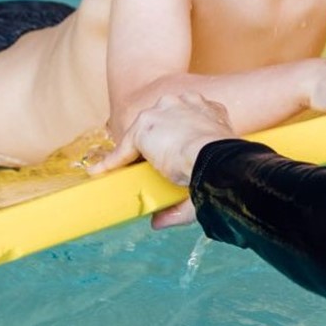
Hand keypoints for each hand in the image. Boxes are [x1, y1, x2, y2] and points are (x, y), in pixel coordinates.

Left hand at [94, 92, 237, 185]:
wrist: (216, 160)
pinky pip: (124, 147)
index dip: (177, 139)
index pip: (185, 121)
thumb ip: (183, 199)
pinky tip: (100, 172)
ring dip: (133, 152)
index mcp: (207, 110)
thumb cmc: (224, 169)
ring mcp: (162, 111)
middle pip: (161, 124)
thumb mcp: (210, 174)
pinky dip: (112, 162)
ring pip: (142, 134)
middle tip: (150, 168)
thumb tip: (159, 222)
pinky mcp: (145, 125)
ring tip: (123, 172)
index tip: (171, 157)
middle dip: (155, 142)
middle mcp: (183, 103)